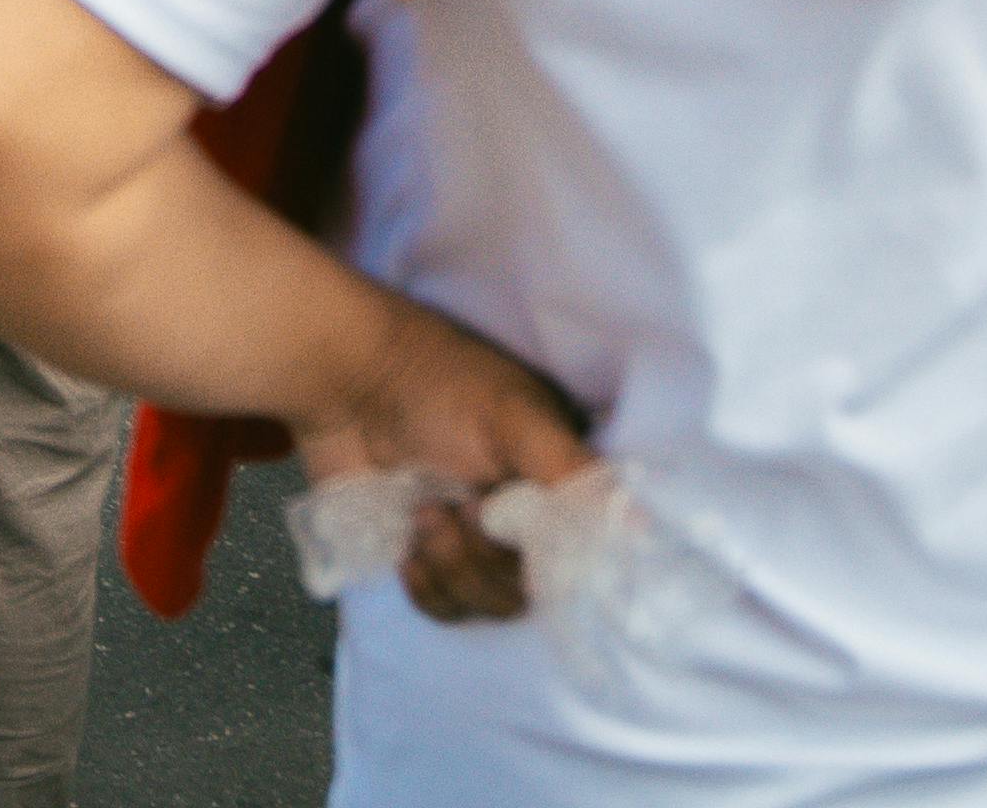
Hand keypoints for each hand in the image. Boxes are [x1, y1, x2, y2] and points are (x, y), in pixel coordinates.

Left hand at [286, 301, 602, 621]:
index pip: (581, 554)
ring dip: (453, 568)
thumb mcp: (514, 417)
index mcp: (553, 481)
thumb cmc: (435, 382)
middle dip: (488, 560)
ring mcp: (472, 540)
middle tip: (457, 510)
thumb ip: (572, 473)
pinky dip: (427, 587)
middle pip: (530, 590)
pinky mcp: (425, 555)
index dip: (555, 562)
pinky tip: (407, 545)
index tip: (513, 530)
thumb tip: (643, 527)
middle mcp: (521, 517)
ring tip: (424, 516)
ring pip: (486, 603)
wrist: (343, 379)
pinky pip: (444, 607)